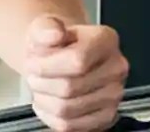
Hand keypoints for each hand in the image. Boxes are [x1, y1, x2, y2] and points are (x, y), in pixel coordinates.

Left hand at [24, 15, 128, 131]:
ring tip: (41, 86)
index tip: (33, 62)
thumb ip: (45, 28)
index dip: (46, 66)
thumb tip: (54, 33)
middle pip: (69, 87)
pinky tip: (47, 101)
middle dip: (40, 82)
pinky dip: (50, 116)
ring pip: (68, 109)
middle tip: (33, 74)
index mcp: (105, 40)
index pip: (77, 61)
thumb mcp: (43, 26)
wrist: (59, 55)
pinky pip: (71, 126)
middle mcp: (116, 68)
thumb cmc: (53, 42)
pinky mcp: (106, 116)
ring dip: (43, 99)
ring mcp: (114, 95)